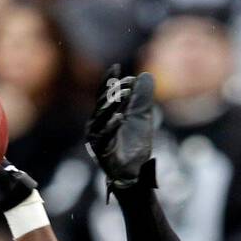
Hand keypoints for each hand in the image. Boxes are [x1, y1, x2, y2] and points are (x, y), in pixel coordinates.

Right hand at [84, 65, 155, 195]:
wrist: (134, 173)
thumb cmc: (135, 146)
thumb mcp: (141, 118)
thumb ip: (142, 98)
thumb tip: (144, 75)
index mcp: (104, 115)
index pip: (104, 94)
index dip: (109, 80)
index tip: (116, 67)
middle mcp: (96, 125)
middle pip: (101, 104)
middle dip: (113, 92)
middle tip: (125, 83)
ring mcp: (96, 139)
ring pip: (100, 118)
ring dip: (112, 105)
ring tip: (123, 95)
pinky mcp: (99, 152)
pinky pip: (103, 137)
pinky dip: (111, 127)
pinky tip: (120, 117)